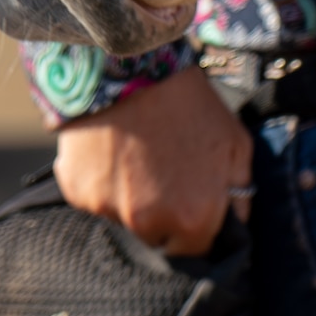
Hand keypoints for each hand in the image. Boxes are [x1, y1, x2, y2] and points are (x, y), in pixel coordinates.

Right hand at [52, 64, 254, 256]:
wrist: (130, 64)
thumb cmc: (188, 103)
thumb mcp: (235, 146)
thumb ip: (238, 195)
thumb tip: (234, 227)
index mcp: (192, 220)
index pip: (196, 251)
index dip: (197, 228)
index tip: (193, 204)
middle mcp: (148, 224)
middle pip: (158, 238)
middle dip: (164, 216)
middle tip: (165, 174)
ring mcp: (108, 209)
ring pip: (124, 219)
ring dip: (132, 199)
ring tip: (137, 157)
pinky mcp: (77, 191)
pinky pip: (95, 198)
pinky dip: (103, 182)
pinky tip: (112, 151)